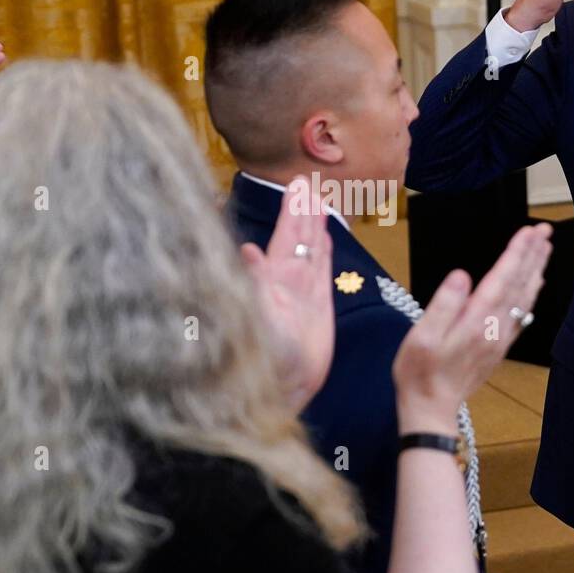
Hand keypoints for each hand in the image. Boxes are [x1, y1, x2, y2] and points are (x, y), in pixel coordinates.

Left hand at [239, 176, 333, 412]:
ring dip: (314, 225)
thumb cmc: (261, 357)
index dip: (288, 212)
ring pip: (311, 248)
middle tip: (303, 184)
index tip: (291, 188)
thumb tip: (247, 251)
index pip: (281, 235)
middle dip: (300, 210)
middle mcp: (286, 280)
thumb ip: (253, 284)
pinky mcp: (320, 306)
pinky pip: (323, 270)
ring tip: (317, 201)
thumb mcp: (254, 317)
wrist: (282, 389)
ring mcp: (303, 292)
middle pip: (296, 236)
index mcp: (271, 278)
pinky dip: (325, 251)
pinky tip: (326, 237)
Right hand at [393, 224, 551, 434]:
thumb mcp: (421, 337)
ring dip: (535, 271)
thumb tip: (462, 275)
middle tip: (544, 230)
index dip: (516, 253)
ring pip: (524, 298)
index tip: (529, 231)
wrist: (431, 409)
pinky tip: (533, 285)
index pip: (502, 279)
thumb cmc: (419, 373)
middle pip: (519, 285)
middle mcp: (494, 329)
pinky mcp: (498, 347)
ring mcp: (499, 339)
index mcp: (476, 321)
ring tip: (544, 249)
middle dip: (532, 255)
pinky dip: (530, 294)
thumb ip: (443, 305)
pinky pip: (521, 313)